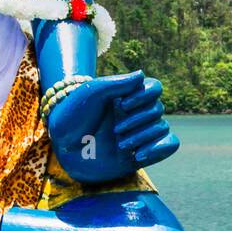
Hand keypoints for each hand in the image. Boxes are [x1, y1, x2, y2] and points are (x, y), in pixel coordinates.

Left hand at [46, 72, 179, 182]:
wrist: (62, 148)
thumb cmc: (73, 117)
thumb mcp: (92, 93)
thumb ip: (117, 83)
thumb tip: (141, 74)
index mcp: (126, 96)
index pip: (154, 87)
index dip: (145, 95)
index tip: (122, 105)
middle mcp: (135, 113)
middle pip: (158, 109)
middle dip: (138, 120)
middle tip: (115, 130)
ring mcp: (139, 133)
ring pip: (162, 127)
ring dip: (143, 136)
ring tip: (120, 145)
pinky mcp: (141, 153)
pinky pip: (169, 145)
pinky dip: (159, 148)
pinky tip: (138, 156)